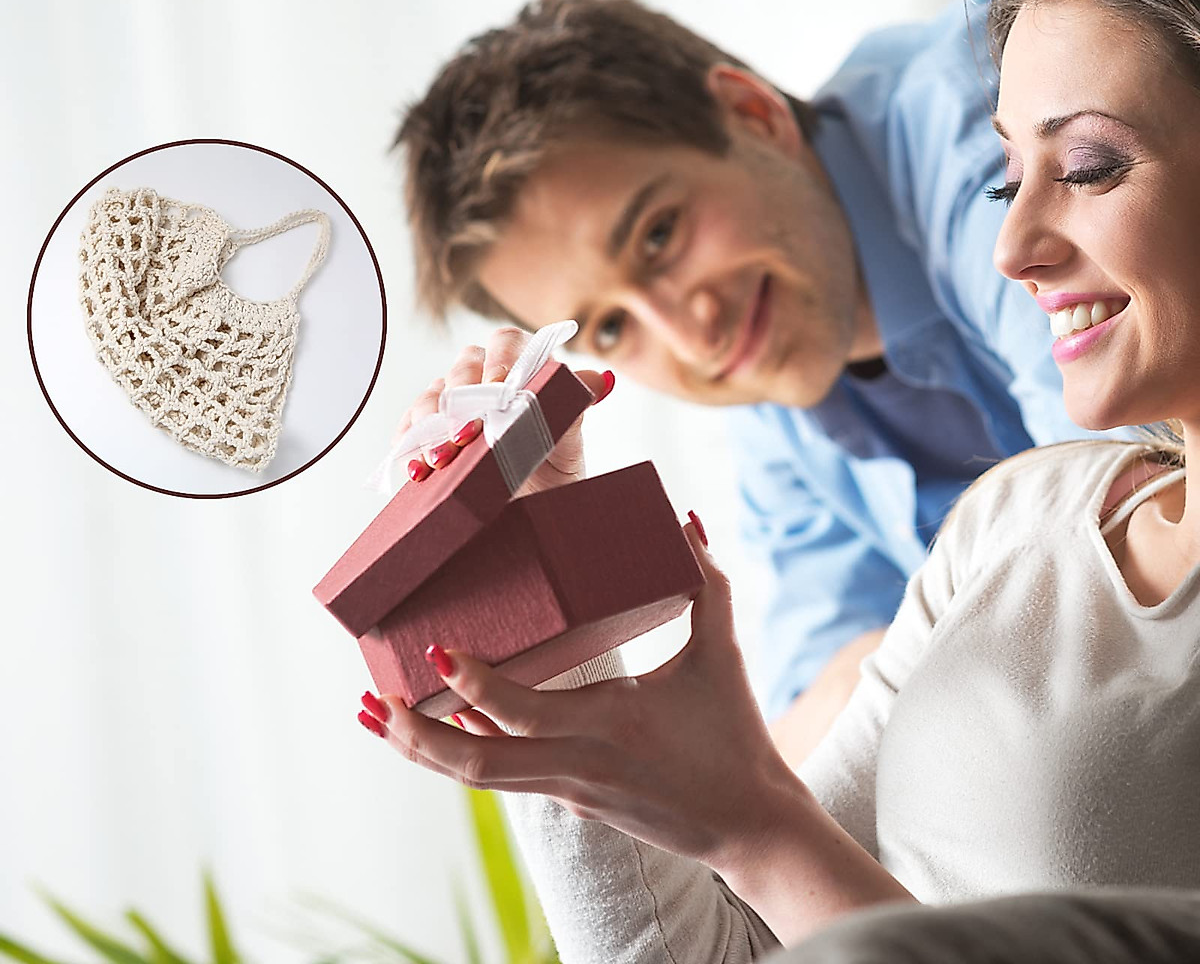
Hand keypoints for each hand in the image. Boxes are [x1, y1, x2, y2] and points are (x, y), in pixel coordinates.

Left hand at [357, 516, 803, 880]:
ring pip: (477, 777)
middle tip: (369, 700)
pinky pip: (502, 774)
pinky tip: (438, 727)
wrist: (747, 824)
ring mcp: (566, 788)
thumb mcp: (722, 654)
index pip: (519, 710)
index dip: (471, 684)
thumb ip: (707, 583)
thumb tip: (690, 520)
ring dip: (422, 749)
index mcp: (609, 722)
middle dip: (413, 734)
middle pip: (473, 762)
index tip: (435, 650)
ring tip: (377, 718)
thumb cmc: (734, 735)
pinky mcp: (568, 797)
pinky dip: (463, 750)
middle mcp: (575, 764)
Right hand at [392, 325, 614, 495]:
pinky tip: (418, 468)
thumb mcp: (568, 449)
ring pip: (433, 395)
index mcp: (524, 371)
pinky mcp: (429, 432)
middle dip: (462, 399)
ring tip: (442, 459)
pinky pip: (411, 427)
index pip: (507, 342)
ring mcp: (455, 405)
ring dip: (433, 424)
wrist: (529, 517)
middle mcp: (486, 381)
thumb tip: (602, 381)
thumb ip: (574, 411)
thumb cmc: (552, 478)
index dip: (499, 360)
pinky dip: (410, 444)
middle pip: (464, 365)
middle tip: (467, 435)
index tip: (497, 390)